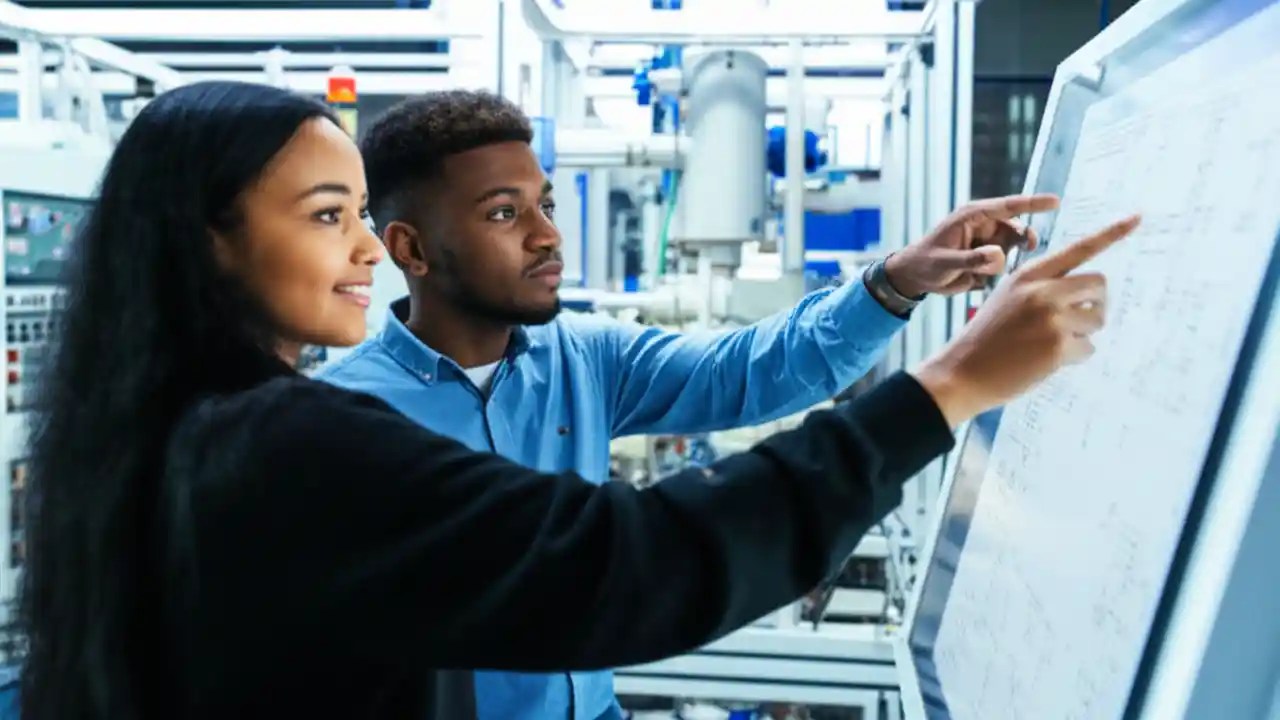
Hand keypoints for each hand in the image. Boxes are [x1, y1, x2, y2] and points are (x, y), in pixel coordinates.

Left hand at [884, 194, 1061, 296]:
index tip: (1055, 201)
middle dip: (1021, 239)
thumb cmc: (925, 264)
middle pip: (1016, 227)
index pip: (1008, 206)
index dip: (1033, 203)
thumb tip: (998, 255)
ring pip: (1012, 247)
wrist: (915, 277)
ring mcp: (988, 240)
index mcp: (972, 217)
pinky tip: (977, 277)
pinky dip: (998, 269)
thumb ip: (971, 260)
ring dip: (1004, 259)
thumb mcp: (945, 262)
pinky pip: (1005, 260)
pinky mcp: (988, 255)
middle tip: (1028, 249)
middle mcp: (984, 225)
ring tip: (979, 272)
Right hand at [912, 214, 1141, 426]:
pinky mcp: (1058, 346)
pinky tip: (1047, 361)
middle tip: (1077, 320)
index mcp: (1028, 275)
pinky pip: (1089, 347)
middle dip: (1095, 303)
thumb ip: (1041, 289)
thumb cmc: (986, 339)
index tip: (1138, 217)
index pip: (1078, 249)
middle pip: (1098, 284)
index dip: (1111, 233)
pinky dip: (1075, 357)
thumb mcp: (1007, 299)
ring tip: (1052, 344)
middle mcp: (1042, 291)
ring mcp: (1051, 318)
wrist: (962, 372)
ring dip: (1084, 333)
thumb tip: (1086, 296)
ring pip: (1097, 318)